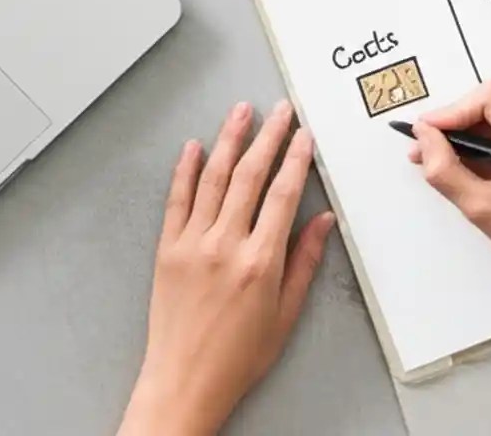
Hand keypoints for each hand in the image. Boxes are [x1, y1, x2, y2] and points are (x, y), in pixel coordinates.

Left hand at [119, 101, 336, 435]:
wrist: (185, 380)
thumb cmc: (238, 356)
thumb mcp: (286, 313)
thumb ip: (304, 262)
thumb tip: (323, 222)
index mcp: (261, 261)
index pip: (283, 194)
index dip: (296, 159)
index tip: (303, 136)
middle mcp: (225, 245)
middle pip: (250, 176)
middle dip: (268, 136)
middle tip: (280, 110)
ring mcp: (192, 244)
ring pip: (213, 178)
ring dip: (229, 140)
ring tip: (242, 112)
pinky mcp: (167, 249)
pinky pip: (177, 200)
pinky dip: (185, 170)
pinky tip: (194, 147)